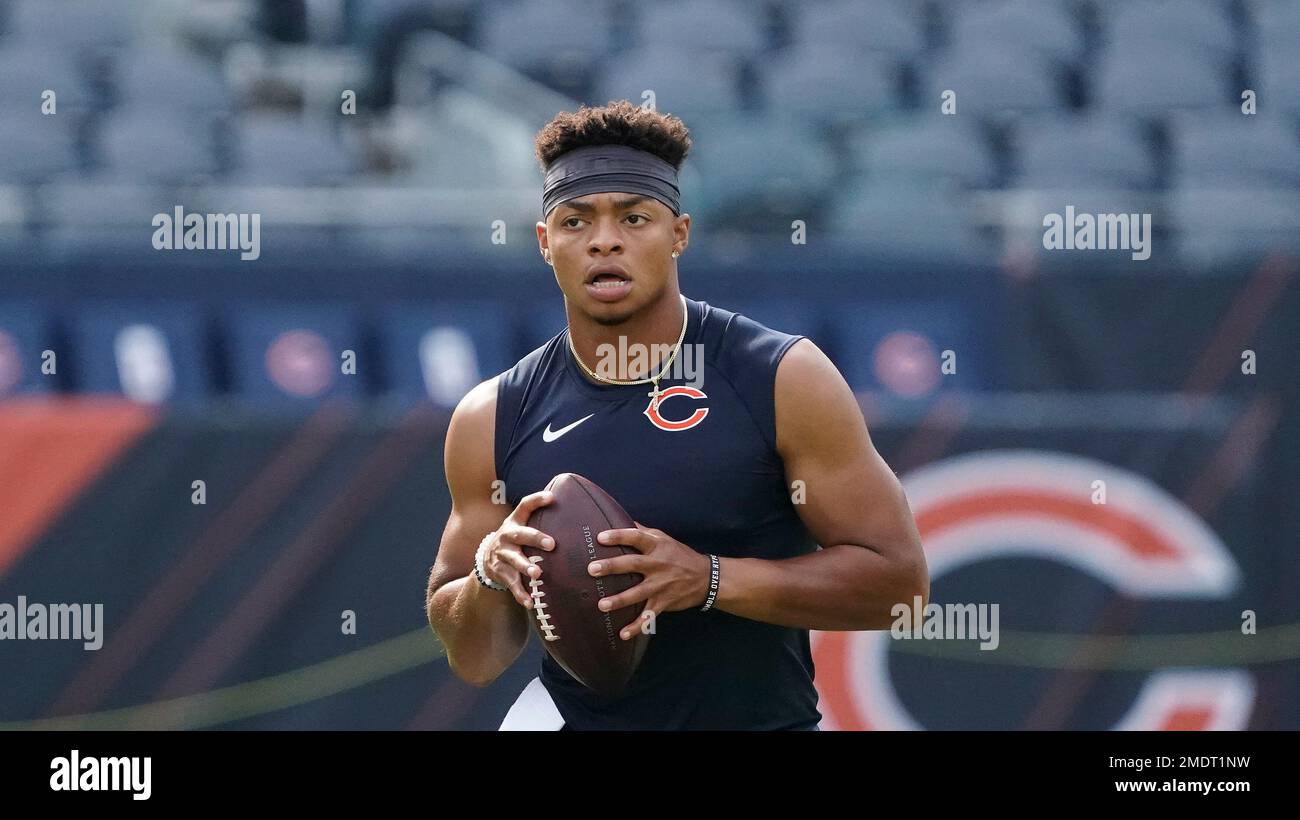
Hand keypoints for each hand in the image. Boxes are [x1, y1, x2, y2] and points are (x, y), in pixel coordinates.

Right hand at [479, 490, 555, 608]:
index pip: (525, 506)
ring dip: (526, 567)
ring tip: (537, 574)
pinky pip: (511, 583)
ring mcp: (502, 555)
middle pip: (520, 535)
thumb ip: (540, 519)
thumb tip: (574, 509)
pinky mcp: (500, 572)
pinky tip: (530, 601)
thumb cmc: (516, 540)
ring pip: (514, 561)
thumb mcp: (522, 526)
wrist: (487, 559)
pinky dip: (520, 593)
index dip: (537, 500)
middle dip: (535, 539)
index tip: (552, 497)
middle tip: (552, 544)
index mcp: (515, 522)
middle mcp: (506, 536)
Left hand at [589, 522, 711, 638]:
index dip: (619, 535)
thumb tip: (620, 519)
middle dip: (613, 567)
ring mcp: (661, 585)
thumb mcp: (664, 539)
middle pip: (633, 564)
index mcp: (657, 546)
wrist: (706, 578)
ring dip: (620, 600)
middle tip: (592, 569)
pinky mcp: (664, 602)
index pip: (636, 537)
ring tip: (601, 605)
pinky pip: (649, 616)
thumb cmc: (679, 555)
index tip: (600, 537)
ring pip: (639, 593)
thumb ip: (643, 532)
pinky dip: (637, 626)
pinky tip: (623, 634)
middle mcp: (658, 565)